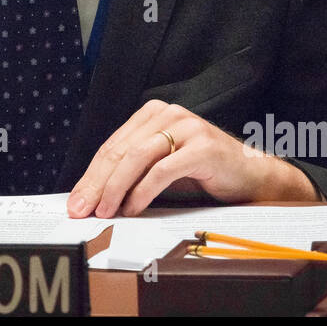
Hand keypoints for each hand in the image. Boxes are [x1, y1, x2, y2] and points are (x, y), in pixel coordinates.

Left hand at [66, 100, 317, 217]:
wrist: (251, 175)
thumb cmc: (203, 172)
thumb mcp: (162, 166)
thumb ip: (132, 172)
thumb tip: (93, 196)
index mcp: (153, 113)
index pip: (113, 146)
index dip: (90, 175)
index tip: (75, 200)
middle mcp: (168, 114)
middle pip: (120, 151)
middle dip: (96, 184)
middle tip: (81, 210)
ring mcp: (187, 127)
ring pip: (137, 158)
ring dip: (115, 189)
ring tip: (105, 212)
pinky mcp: (202, 147)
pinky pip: (162, 171)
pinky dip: (143, 192)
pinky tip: (132, 209)